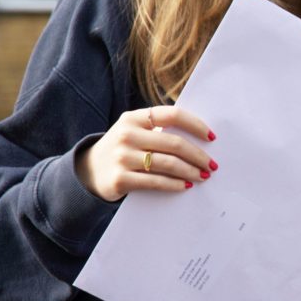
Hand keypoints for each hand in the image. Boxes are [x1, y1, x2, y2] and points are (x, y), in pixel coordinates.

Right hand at [78, 104, 216, 200]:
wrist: (88, 172)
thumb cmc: (122, 149)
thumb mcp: (133, 132)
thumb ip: (158, 130)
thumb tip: (200, 138)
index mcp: (133, 118)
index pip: (171, 115)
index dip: (195, 125)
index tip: (211, 137)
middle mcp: (127, 135)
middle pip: (174, 143)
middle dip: (198, 155)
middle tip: (212, 165)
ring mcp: (122, 157)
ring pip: (168, 164)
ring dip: (190, 171)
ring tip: (203, 176)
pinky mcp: (121, 178)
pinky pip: (156, 181)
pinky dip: (175, 184)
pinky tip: (186, 185)